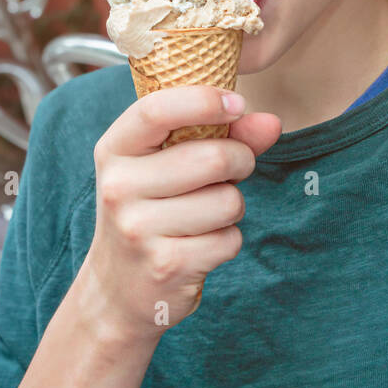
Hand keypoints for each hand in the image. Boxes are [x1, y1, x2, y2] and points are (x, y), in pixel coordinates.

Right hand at [79, 86, 281, 343]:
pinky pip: (229, 239)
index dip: (204, 100)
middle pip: (213, 157)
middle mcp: (119, 187)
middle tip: (232, 170)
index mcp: (115, 149)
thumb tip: (271, 122)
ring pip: (228, 201)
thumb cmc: (151, 209)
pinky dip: (227, 240)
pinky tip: (200, 245)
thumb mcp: (168, 164)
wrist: (118, 287)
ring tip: (206, 213)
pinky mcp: (165, 266)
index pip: (156, 110)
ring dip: (232, 206)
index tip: (237, 104)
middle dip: (241, 160)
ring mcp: (138, 229)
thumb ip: (220, 136)